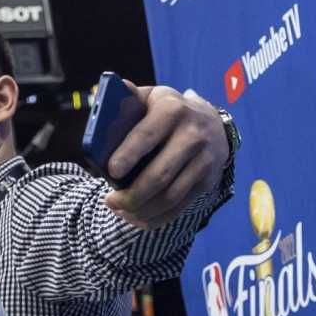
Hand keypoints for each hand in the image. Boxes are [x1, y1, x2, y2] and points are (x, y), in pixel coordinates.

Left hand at [103, 84, 230, 229]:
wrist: (212, 121)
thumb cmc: (168, 111)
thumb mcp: (151, 97)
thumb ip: (128, 98)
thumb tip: (103, 102)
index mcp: (172, 110)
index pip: (146, 136)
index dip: (128, 156)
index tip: (111, 172)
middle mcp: (192, 135)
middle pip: (159, 175)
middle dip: (131, 194)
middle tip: (110, 202)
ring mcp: (204, 160)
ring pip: (170, 196)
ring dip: (142, 210)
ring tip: (121, 211)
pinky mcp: (208, 180)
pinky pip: (180, 206)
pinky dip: (157, 217)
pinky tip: (138, 218)